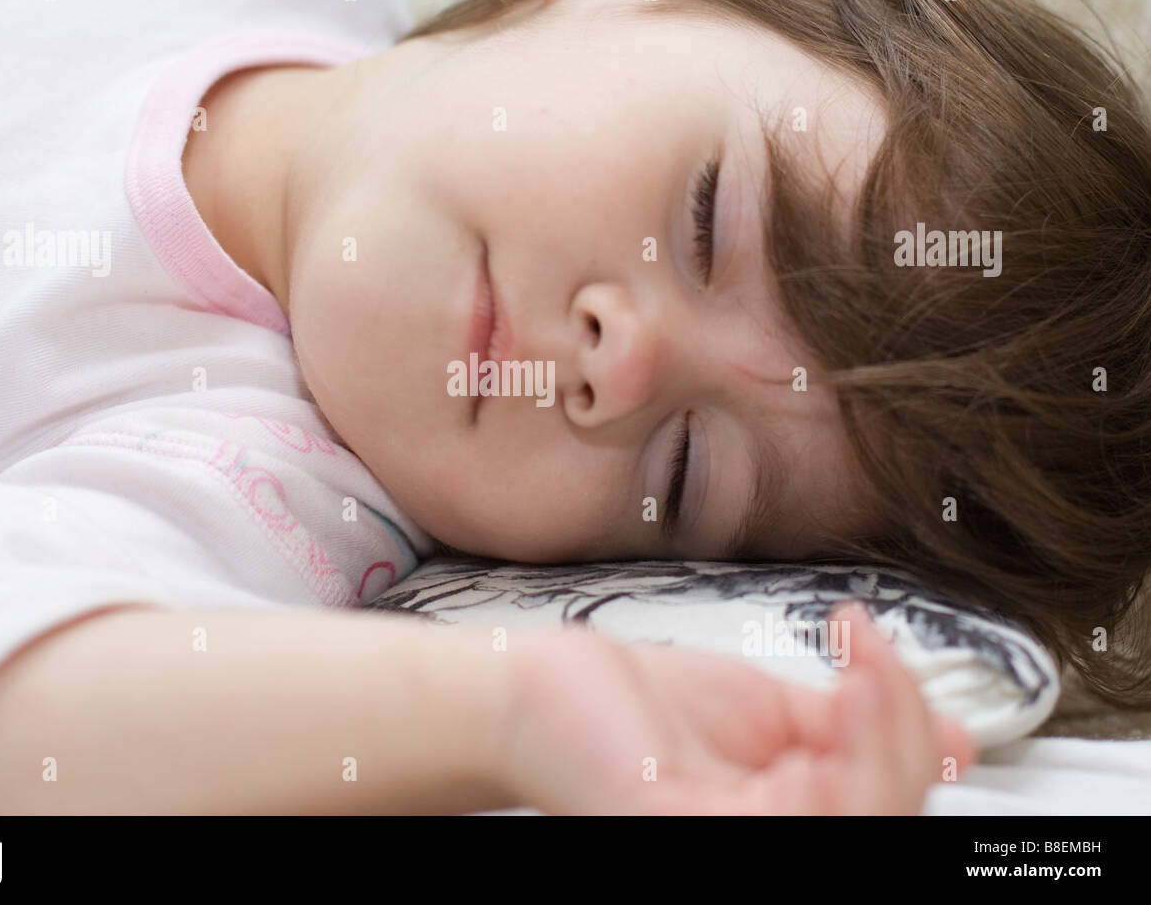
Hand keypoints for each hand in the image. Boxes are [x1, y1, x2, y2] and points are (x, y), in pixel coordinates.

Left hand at [498, 603, 975, 813]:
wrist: (535, 691)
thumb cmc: (628, 706)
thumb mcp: (769, 710)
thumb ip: (852, 724)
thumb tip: (956, 739)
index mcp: (789, 815)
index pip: (889, 799)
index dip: (912, 728)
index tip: (876, 645)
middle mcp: (763, 841)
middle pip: (889, 817)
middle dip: (904, 729)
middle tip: (867, 655)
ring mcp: (727, 846)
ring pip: (859, 825)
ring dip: (879, 739)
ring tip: (850, 670)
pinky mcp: (692, 834)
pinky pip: (798, 827)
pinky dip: (832, 765)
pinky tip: (813, 715)